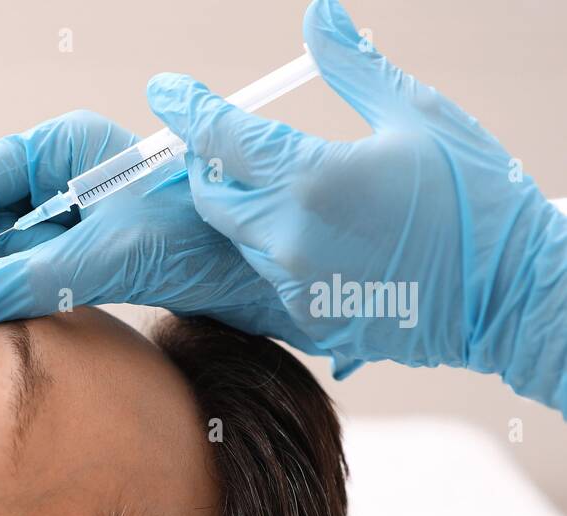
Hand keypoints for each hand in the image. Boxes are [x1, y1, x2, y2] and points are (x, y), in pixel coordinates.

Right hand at [0, 110, 341, 358]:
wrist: (276, 270)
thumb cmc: (211, 236)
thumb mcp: (117, 253)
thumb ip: (38, 277)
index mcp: (66, 149)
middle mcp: (65, 180)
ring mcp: (76, 223)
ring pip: (8, 259)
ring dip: (0, 295)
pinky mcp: (90, 261)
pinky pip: (35, 284)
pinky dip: (27, 309)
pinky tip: (29, 335)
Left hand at [147, 0, 566, 409]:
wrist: (513, 295)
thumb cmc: (476, 197)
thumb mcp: (417, 116)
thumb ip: (352, 67)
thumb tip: (317, 11)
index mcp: (313, 180)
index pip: (222, 137)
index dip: (189, 110)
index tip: (166, 91)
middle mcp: (289, 239)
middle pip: (213, 194)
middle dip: (211, 163)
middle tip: (226, 141)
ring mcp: (292, 287)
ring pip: (237, 237)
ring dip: (245, 208)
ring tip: (284, 188)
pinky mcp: (303, 321)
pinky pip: (265, 276)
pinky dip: (273, 248)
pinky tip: (313, 236)